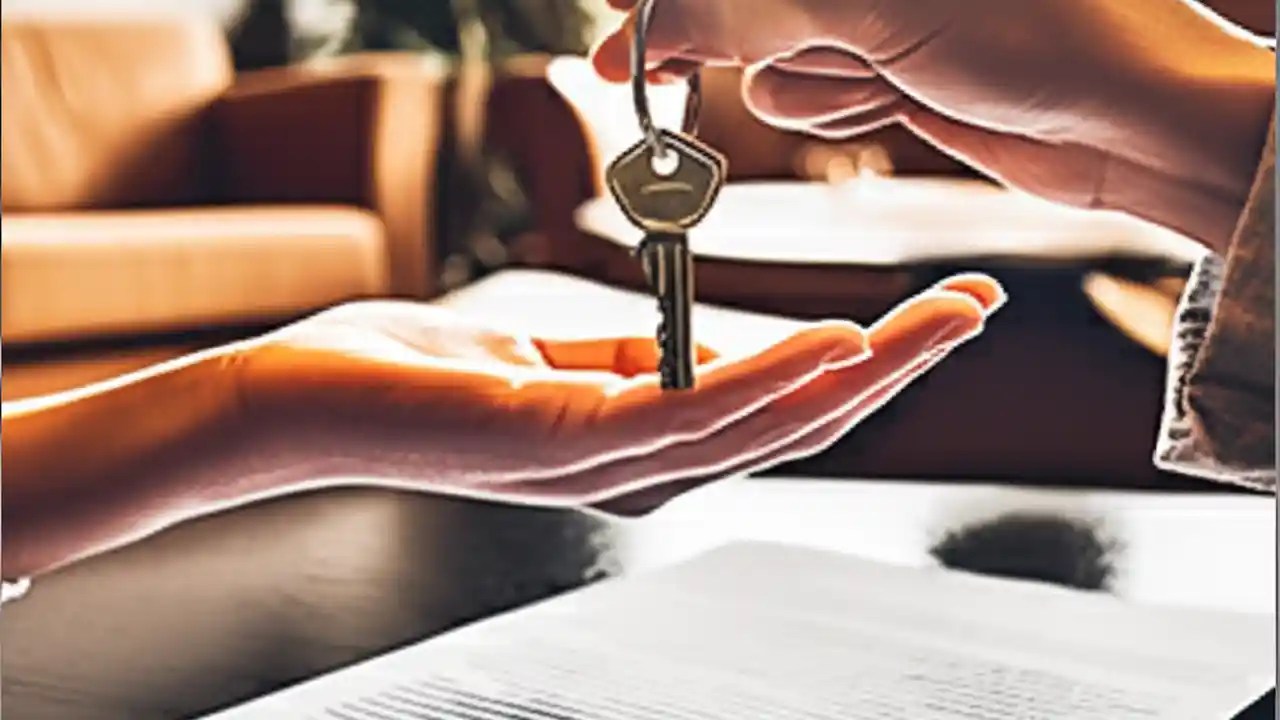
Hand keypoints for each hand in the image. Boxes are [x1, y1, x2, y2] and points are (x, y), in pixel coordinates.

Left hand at [232, 274, 1002, 514]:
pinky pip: (690, 410)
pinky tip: (834, 343)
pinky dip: (770, 378)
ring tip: (934, 324)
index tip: (930, 317)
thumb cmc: (424, 375)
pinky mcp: (566, 441)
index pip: (775, 411)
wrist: (306, 397)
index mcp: (641, 446)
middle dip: (892, 370)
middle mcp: (640, 470)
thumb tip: (707, 350)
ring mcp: (607, 464)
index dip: (862, 369)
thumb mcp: (553, 360)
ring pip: (762, 422)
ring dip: (858, 372)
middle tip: (973, 313)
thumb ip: (636, 363)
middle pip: (793, 423)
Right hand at [592, 0, 1274, 250]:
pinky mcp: (887, 70)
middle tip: (696, 56)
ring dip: (806, 75)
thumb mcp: (871, 7)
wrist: (1132, 120)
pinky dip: (836, 104)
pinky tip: (892, 97)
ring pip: (771, 52)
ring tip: (882, 73)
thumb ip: (745, 8)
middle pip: (743, 0)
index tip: (618, 35)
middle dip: (729, 31)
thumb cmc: (1040, 30)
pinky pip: (812, 93)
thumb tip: (644, 27)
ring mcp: (874, 13)